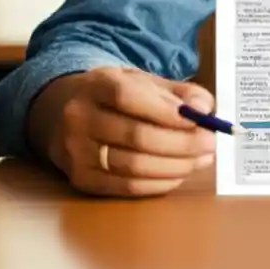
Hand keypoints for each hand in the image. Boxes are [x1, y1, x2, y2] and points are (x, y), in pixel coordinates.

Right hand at [37, 66, 216, 197]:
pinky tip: (178, 174)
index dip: (166, 111)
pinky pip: (127, 187)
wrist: (59, 113)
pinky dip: (159, 183)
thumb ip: (178, 92)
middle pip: (136, 136)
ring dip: (175, 166)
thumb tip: (204, 108)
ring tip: (200, 160)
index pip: (128, 97)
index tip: (199, 120)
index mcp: (95, 85)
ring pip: (134, 166)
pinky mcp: (81, 179)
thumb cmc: (112, 97)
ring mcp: (76, 152)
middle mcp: (79, 118)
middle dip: (181, 143)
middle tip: (210, 144)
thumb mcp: (141, 81)